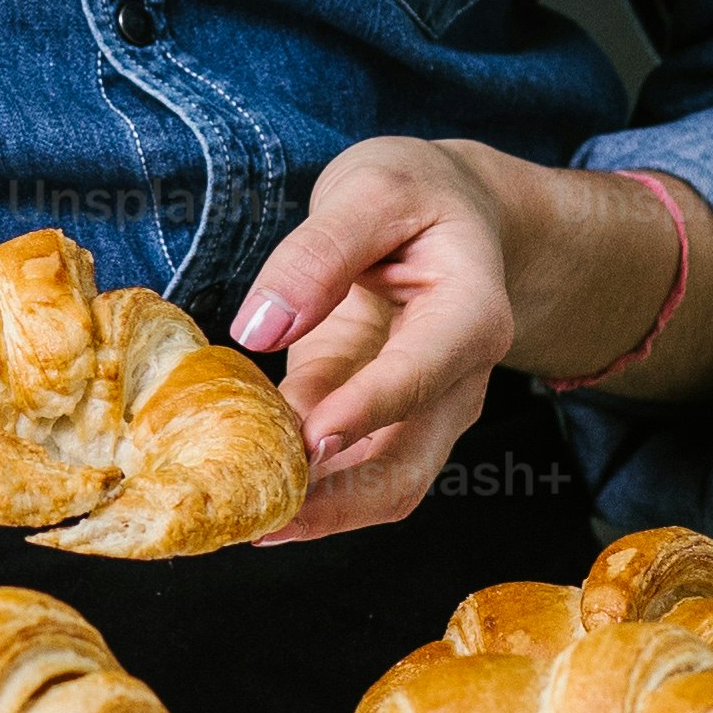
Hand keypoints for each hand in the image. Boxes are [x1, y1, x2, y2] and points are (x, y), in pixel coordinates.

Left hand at [231, 137, 527, 541]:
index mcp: (470, 314)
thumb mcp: (371, 190)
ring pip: (379, 488)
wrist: (453, 212)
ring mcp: (424, 411)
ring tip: (241, 521)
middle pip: (407, 467)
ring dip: (315, 512)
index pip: (420, 374)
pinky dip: (301, 488)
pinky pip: (344, 470)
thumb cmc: (418, 195)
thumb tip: (261, 326)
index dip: (366, 411)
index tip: (308, 440)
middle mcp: (458, 380)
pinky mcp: (378, 420)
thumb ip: (318, 252)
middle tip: (258, 518)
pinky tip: (248, 491)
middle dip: (335, 503)